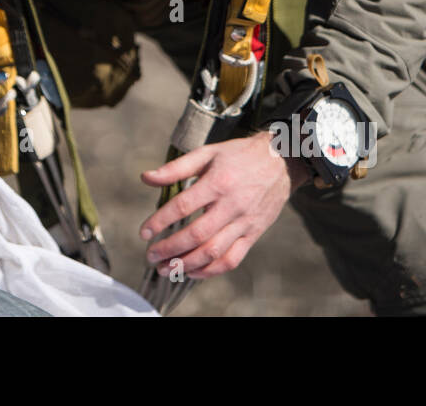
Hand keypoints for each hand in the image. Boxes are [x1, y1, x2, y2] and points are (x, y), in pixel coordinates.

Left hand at [138, 132, 309, 279]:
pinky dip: (211, 270)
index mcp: (217, 182)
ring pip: (213, 251)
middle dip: (170, 249)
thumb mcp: (207, 153)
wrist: (281, 161)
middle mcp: (232, 205)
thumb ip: (176, 168)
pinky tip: (192, 272)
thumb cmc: (239, 155)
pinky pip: (232, 259)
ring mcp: (244, 222)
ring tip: (166, 269)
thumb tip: (146, 178)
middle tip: (151, 256)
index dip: (160, 221)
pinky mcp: (254, 234)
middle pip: (197, 235)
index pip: (183, 206)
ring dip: (186, 264)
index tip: (144, 232)